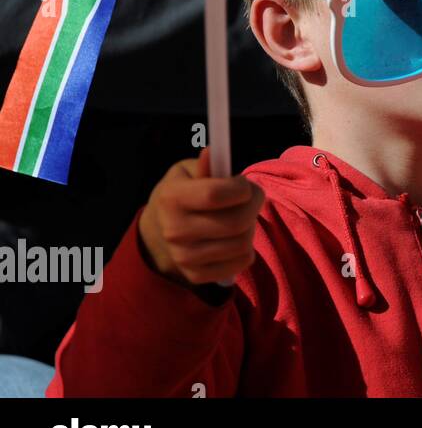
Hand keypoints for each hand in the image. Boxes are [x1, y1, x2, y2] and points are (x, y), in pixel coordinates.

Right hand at [138, 148, 264, 286]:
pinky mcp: (197, 274)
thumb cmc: (185, 192)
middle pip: (237, 222)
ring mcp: (184, 257)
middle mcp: (174, 230)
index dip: (241, 187)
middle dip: (254, 205)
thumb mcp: (188, 172)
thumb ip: (206, 166)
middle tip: (251, 198)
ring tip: (240, 216)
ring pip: (243, 243)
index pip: (216, 194)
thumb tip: (212, 152)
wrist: (161, 229)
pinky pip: (242, 263)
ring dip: (251, 226)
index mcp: (171, 198)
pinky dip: (247, 248)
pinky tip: (235, 237)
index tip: (243, 184)